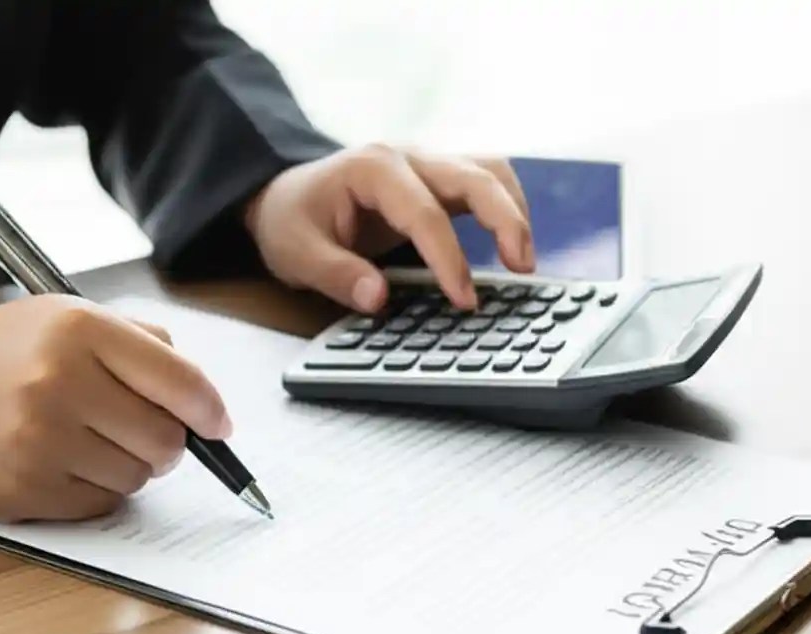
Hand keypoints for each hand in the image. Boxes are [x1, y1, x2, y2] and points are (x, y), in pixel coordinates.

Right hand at [0, 295, 229, 522]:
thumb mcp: (56, 315)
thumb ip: (134, 342)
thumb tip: (200, 395)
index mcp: (79, 329)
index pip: (181, 380)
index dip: (211, 409)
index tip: (219, 424)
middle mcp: (62, 383)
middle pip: (168, 439)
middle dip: (169, 441)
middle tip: (142, 430)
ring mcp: (41, 441)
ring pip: (139, 476)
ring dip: (130, 464)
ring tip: (87, 439)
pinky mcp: (25, 490)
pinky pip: (102, 503)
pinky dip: (97, 489)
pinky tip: (61, 462)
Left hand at [244, 144, 534, 312]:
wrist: (286, 195)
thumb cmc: (292, 221)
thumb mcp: (296, 253)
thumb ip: (335, 275)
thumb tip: (377, 299)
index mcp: (373, 168)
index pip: (425, 213)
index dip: (449, 258)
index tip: (464, 300)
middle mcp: (409, 156)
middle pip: (476, 176)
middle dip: (506, 220)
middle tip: (521, 269)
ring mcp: (428, 162)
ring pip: (491, 170)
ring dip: (515, 210)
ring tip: (523, 261)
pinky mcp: (439, 178)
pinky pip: (487, 181)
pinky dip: (507, 207)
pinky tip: (512, 243)